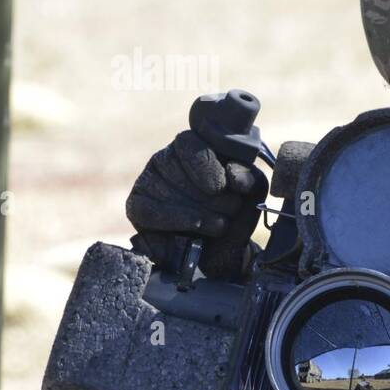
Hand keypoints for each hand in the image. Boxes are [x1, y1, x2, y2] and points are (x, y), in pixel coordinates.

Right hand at [125, 129, 267, 279]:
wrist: (226, 246)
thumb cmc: (236, 211)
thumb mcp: (251, 191)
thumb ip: (248, 176)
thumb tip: (232, 175)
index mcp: (193, 147)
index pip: (188, 143)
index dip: (206, 167)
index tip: (222, 187)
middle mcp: (166, 159)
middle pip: (175, 168)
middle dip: (210, 196)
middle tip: (228, 211)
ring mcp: (149, 181)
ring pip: (164, 190)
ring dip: (198, 211)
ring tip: (218, 223)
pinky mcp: (137, 206)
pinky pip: (149, 211)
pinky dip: (177, 221)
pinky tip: (197, 227)